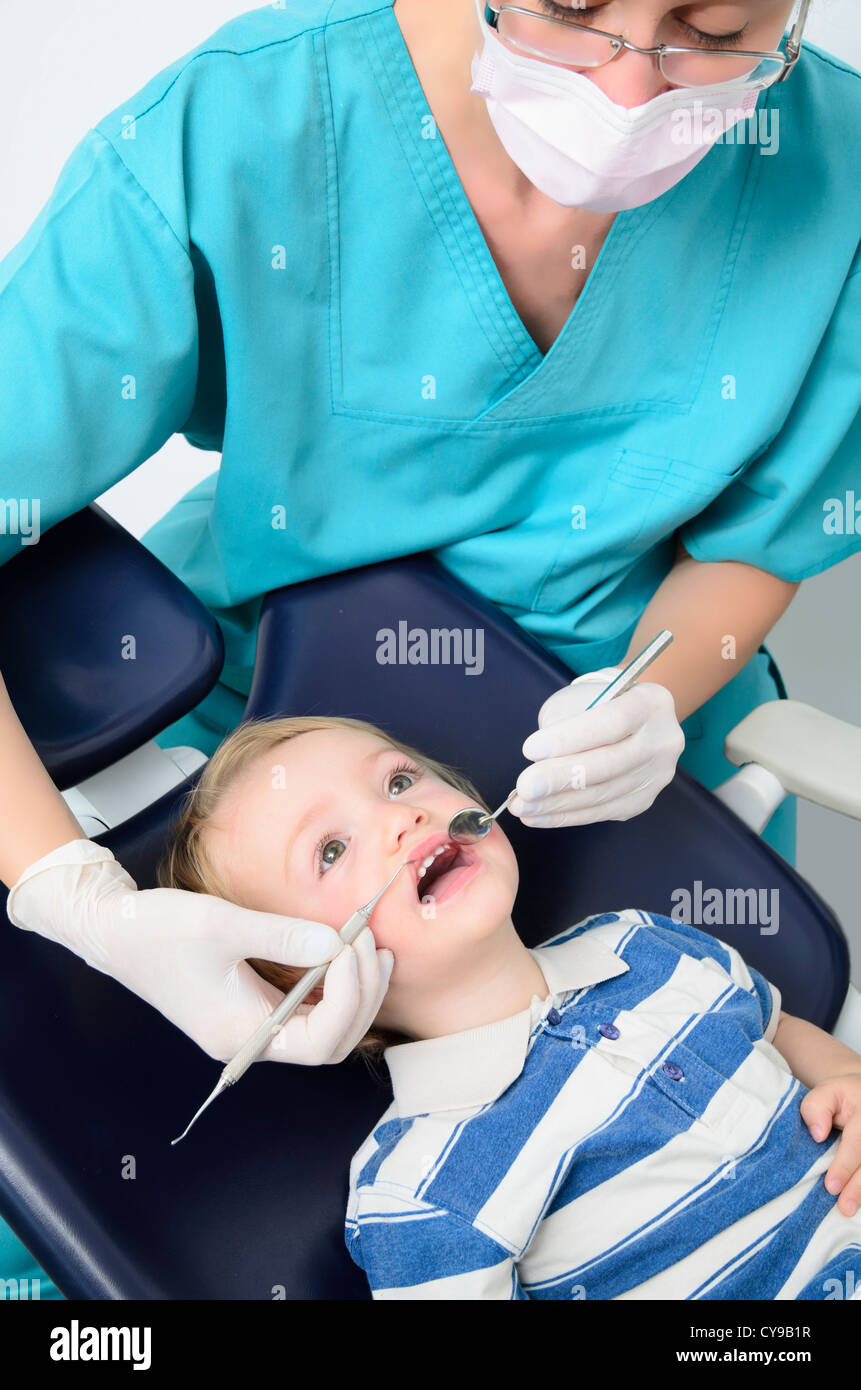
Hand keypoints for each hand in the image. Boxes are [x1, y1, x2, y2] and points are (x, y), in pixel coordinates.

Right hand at [6, 839, 393, 1064]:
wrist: (115, 929)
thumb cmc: (157, 931)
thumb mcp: (222, 926)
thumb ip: (283, 936)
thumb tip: (337, 943)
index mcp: (240, 1034)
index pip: (320, 1041)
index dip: (349, 996)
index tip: (352, 947)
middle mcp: (250, 1039)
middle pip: (331, 1042)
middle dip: (361, 996)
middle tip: (370, 943)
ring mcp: (252, 1025)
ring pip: (324, 1029)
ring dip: (354, 993)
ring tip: (371, 948)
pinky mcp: (252, 1006)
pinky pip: (307, 1010)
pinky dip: (333, 986)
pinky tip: (345, 955)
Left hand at [509, 666, 684, 827]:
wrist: (630, 718)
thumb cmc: (598, 703)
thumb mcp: (582, 697)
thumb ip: (565, 722)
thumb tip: (540, 764)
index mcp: (651, 703)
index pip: (611, 722)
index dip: (569, 739)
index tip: (530, 750)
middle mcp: (662, 741)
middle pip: (609, 764)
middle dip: (560, 778)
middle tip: (525, 787)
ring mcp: (656, 775)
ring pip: (602, 794)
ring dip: (556, 803)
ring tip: (522, 805)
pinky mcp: (643, 800)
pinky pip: (600, 812)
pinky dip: (565, 815)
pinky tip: (538, 815)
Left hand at [800, 1072, 860, 1216]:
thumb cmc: (841, 1098)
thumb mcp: (826, 1092)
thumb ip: (816, 1107)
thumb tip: (818, 1134)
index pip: (857, 1141)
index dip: (844, 1165)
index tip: (831, 1187)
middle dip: (858, 1186)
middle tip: (843, 1206)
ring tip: (849, 1209)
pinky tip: (860, 1203)